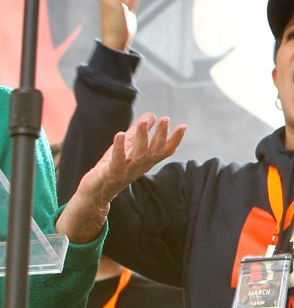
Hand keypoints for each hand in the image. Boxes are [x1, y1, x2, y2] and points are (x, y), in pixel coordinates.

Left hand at [56, 113, 185, 243]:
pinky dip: (119, 147)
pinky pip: (117, 160)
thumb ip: (139, 131)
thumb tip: (152, 115)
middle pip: (155, 150)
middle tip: (165, 119)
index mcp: (147, 160)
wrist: (96, 192)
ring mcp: (127, 170)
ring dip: (142, 137)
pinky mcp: (112, 173)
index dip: (175, 139)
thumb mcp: (129, 146)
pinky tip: (119, 134)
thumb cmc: (114, 167)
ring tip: (143, 122)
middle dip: (161, 135)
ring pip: (138, 153)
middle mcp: (141, 166)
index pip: (165, 150)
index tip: (183, 126)